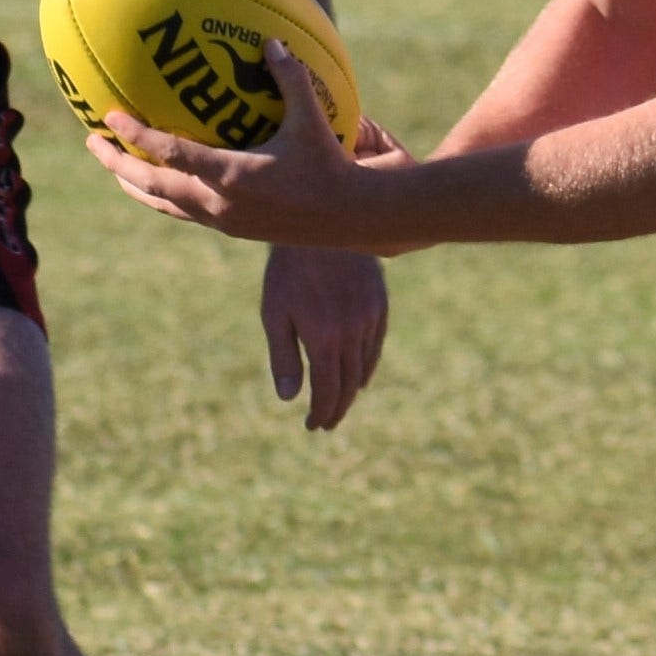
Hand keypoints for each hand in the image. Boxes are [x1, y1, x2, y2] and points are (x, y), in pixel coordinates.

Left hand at [88, 39, 411, 247]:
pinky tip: (162, 182)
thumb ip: (290, 78)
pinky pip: (185, 211)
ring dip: (135, 185)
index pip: (169, 153)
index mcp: (230, 175)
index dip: (135, 134)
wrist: (350, 218)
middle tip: (92, 142)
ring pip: (164, 204)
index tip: (108, 117)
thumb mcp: (311, 119)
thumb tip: (271, 42)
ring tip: (115, 167)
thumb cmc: (332, 165)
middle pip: (152, 186)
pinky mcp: (233, 229)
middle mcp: (219, 202)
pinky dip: (164, 196)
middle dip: (117, 164)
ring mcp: (223, 220)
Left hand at [262, 243, 389, 429]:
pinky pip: (375, 346)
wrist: (321, 229)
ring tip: (339, 402)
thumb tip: (290, 398)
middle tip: (326, 422)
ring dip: (352, 389)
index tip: (314, 426)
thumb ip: (283, 357)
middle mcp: (352, 332)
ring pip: (364, 367)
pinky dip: (366, 366)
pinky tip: (357, 374)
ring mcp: (370, 319)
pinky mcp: (380, 305)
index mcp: (324, 338)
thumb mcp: (275, 314)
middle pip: (349, 385)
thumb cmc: (288, 272)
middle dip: (337, 408)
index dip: (322, 412)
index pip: (328, 390)